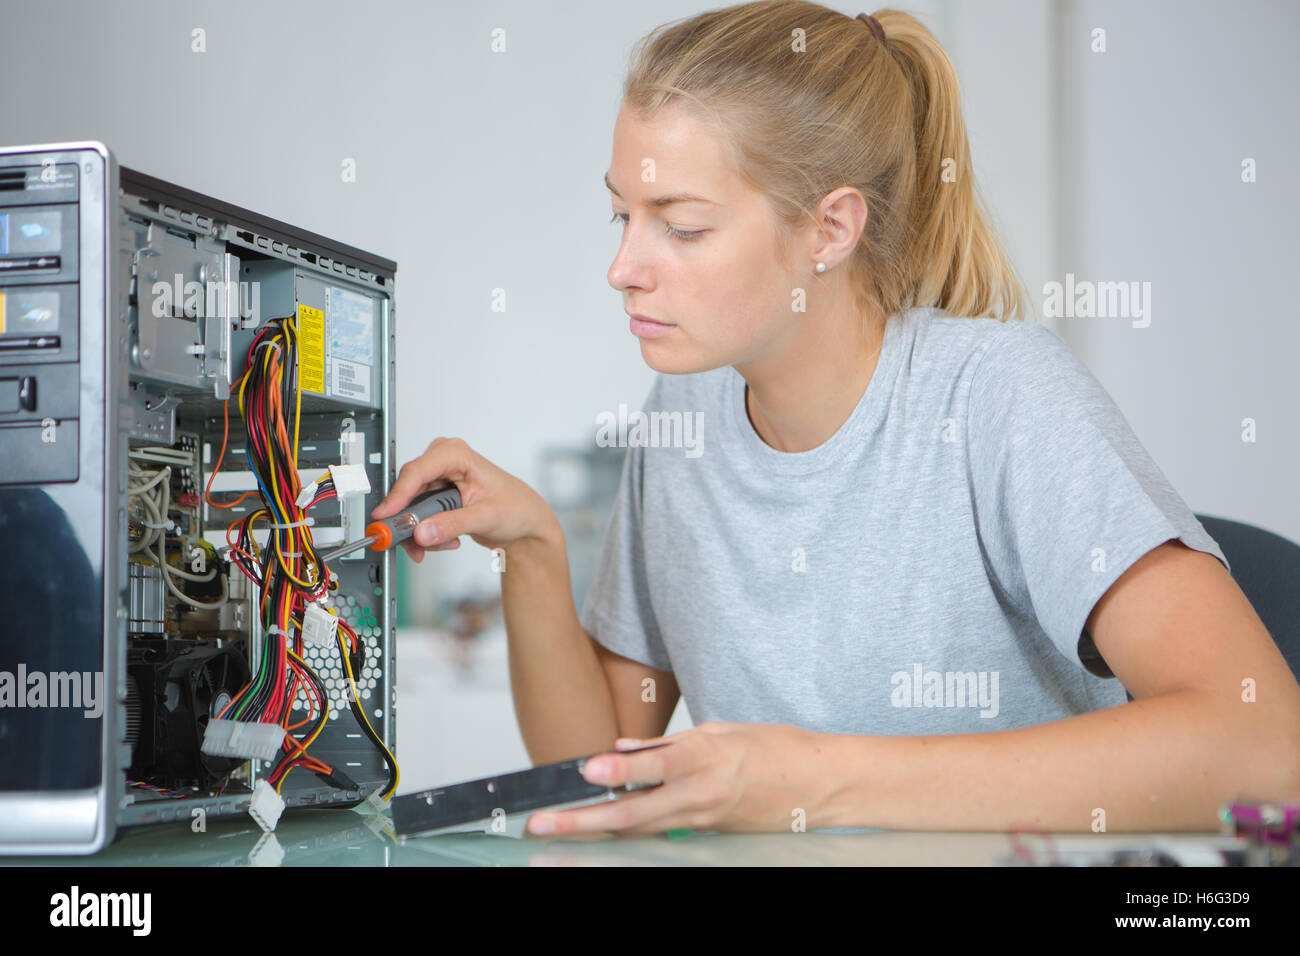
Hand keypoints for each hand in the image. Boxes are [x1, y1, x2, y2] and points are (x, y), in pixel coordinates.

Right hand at [370, 437, 559, 562]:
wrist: (524, 520)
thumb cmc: (516, 507)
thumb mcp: (487, 516)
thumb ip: (452, 524)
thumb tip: (422, 532)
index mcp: (456, 454)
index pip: (417, 472)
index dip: (398, 495)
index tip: (385, 516)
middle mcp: (442, 462)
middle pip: (408, 491)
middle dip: (411, 522)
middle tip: (413, 545)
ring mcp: (436, 480)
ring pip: (409, 508)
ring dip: (422, 532)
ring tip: (448, 543)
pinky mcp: (434, 498)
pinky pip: (417, 518)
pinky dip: (427, 534)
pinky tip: (448, 540)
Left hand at [525, 722, 833, 835]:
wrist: (821, 785)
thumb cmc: (777, 749)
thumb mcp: (722, 730)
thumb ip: (667, 745)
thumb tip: (620, 752)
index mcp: (708, 757)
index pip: (654, 766)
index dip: (617, 770)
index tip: (583, 771)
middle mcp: (702, 794)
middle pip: (634, 811)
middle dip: (585, 818)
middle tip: (544, 822)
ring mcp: (705, 821)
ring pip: (640, 830)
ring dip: (597, 830)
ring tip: (558, 830)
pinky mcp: (708, 836)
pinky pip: (661, 834)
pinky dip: (629, 833)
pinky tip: (600, 832)